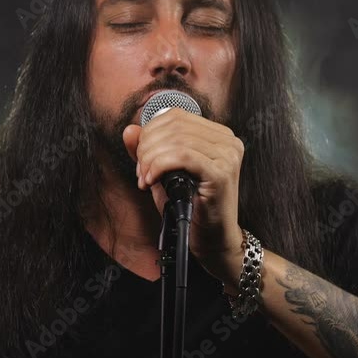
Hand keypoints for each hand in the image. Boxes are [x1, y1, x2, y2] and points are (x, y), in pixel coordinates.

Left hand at [122, 108, 245, 283]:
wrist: (214, 241)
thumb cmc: (191, 208)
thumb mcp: (164, 174)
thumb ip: (147, 150)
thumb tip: (129, 130)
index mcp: (217, 135)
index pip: (176, 116)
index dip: (150, 132)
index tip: (140, 159)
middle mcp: (227, 141)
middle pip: (174, 125)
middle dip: (147, 147)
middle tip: (140, 172)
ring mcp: (227, 156)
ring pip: (176, 140)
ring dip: (150, 159)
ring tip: (145, 179)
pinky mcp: (221, 173)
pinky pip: (182, 156)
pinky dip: (159, 166)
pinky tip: (150, 182)